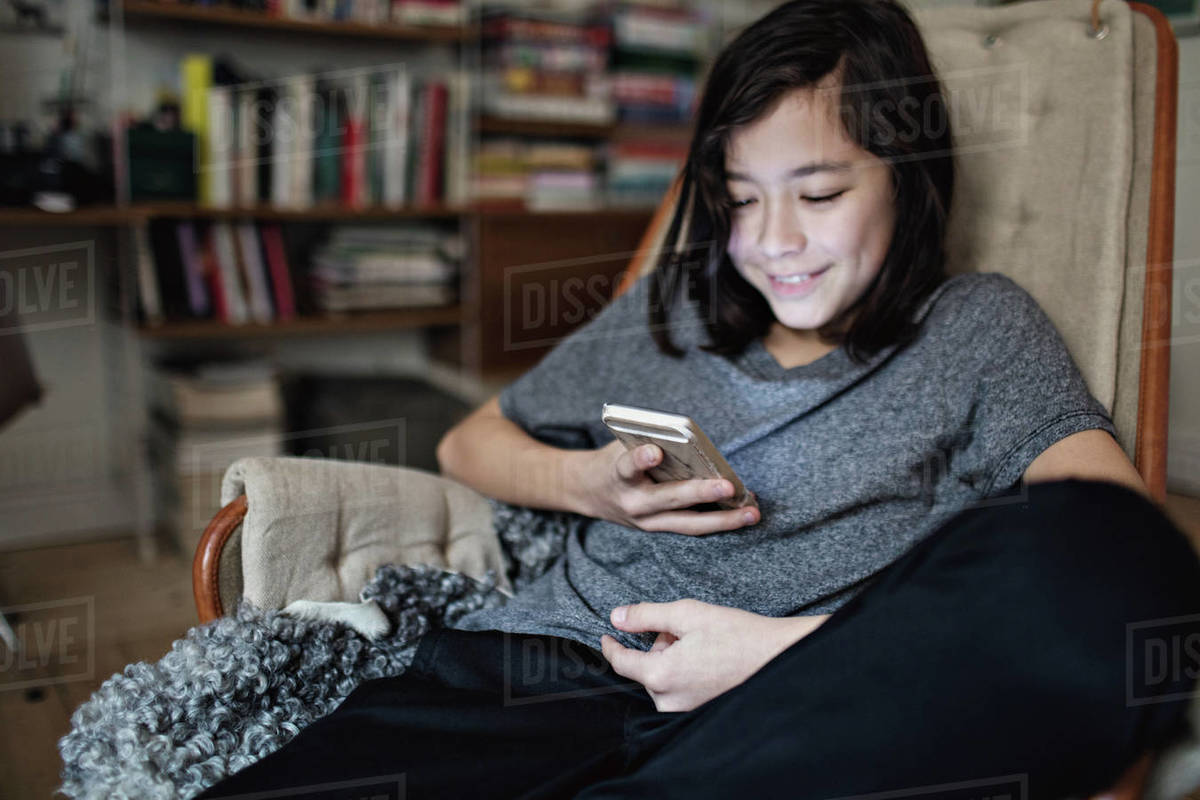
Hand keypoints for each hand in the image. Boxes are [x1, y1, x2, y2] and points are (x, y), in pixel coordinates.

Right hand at [573, 440, 759, 535]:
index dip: (641, 459)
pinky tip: (743, 513)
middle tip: (728, 486)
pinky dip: (719, 520)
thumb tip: (692, 440)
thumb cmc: (613, 460)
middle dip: (701, 493)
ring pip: (689, 524)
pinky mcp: (659, 529)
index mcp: (618, 474)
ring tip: (751, 512)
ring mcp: (647, 521)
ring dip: (723, 520)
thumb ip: (649, 441)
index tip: (655, 451)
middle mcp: (633, 502)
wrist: (587, 492)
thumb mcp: (621, 445)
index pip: (628, 465)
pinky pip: (692, 527)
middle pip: (670, 499)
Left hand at [598, 598, 829, 711]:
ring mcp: (685, 710)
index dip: (611, 646)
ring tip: (700, 641)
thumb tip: (616, 617)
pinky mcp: (699, 712)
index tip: (605, 636)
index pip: (621, 663)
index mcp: (661, 676)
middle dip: (658, 645)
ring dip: (671, 657)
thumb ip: (646, 615)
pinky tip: (707, 657)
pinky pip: (679, 689)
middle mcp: (669, 700)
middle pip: (647, 668)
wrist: (778, 656)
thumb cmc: (736, 633)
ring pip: (663, 678)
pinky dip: (684, 671)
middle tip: (684, 628)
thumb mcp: (687, 614)